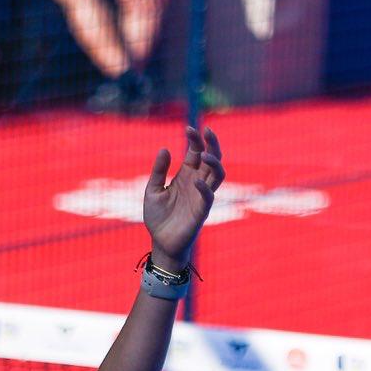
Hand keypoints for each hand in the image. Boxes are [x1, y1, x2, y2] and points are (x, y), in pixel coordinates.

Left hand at [143, 126, 223, 269]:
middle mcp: (197, 182)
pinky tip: (197, 182)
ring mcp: (201, 196)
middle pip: (212, 158)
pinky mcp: (202, 211)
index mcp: (186, 175)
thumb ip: (158, 171)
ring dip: (214, 162)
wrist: (161, 242)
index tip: (189, 127)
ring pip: (218, 174)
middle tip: (207, 129)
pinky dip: (205, 188)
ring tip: (204, 153)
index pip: (196, 151)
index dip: (195, 139)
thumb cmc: (158, 217)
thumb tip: (164, 149)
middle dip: (212, 143)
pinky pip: (209, 197)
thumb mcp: (152, 190)